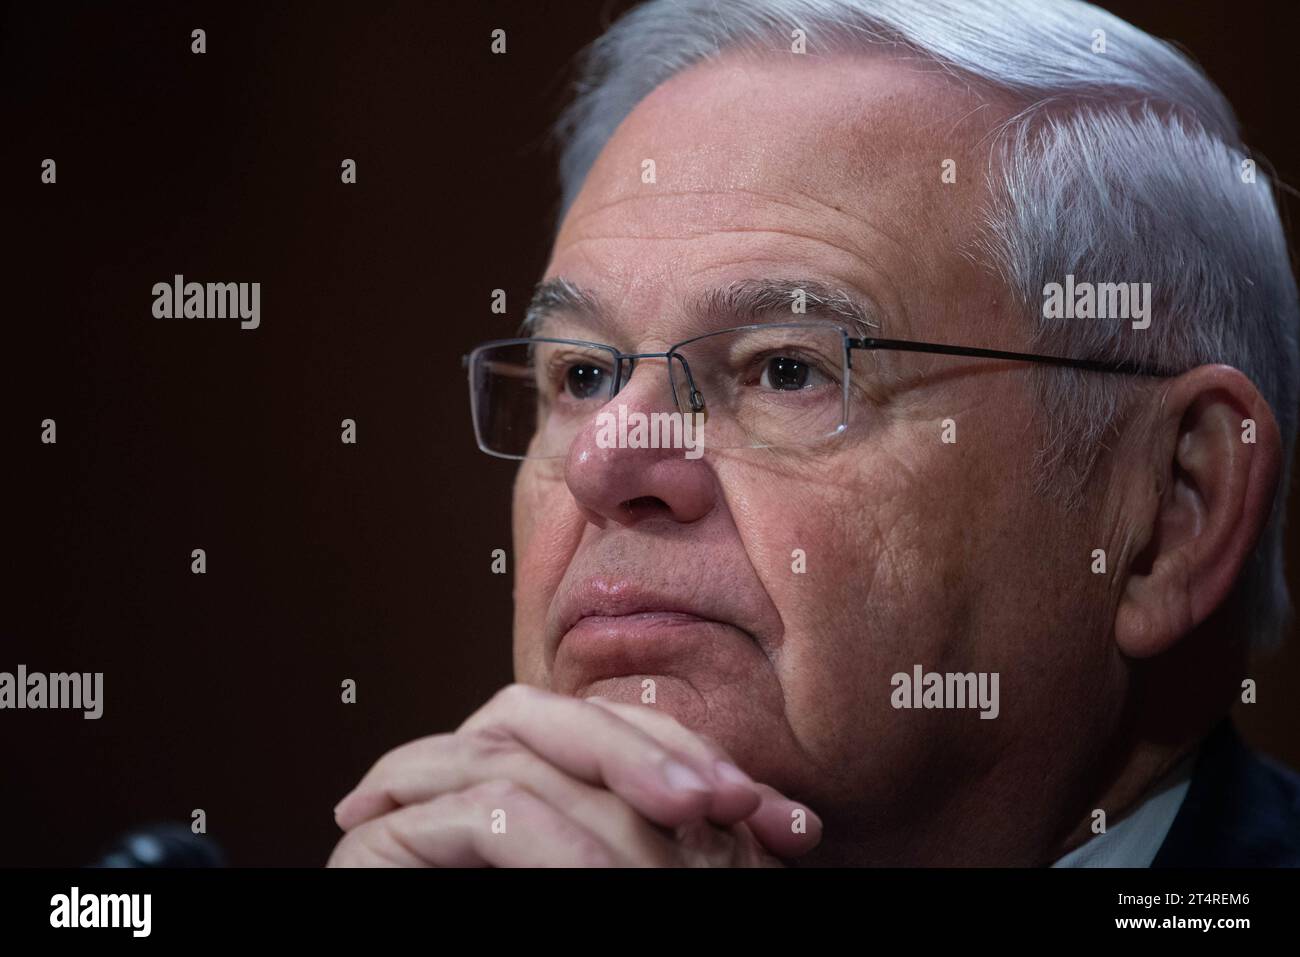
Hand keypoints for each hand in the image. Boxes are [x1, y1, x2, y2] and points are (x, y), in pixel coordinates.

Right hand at [327, 684, 821, 865]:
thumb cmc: (529, 949)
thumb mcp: (632, 887)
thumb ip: (693, 850)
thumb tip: (793, 821)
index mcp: (516, 780)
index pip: (598, 730)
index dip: (685, 752)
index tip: (772, 816)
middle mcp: (457, 778)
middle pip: (543, 713)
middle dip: (643, 747)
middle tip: (721, 803)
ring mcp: (411, 806)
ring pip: (508, 745)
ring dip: (606, 785)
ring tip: (680, 834)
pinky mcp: (373, 848)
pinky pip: (475, 812)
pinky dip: (550, 838)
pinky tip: (602, 875)